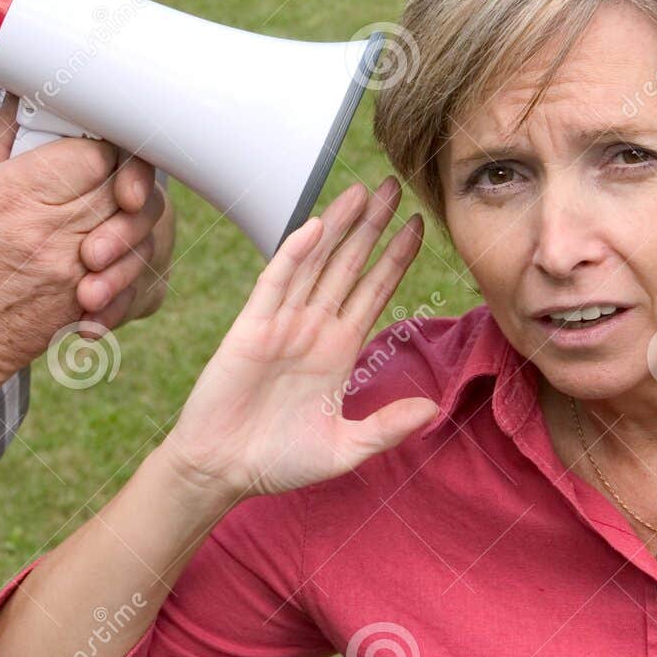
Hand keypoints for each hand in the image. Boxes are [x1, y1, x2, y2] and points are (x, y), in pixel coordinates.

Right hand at [0, 121, 169, 326]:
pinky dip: (129, 252)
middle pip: (120, 183)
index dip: (99, 141)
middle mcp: (52, 231)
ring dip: (127, 211)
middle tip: (98, 168)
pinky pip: (131, 267)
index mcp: (17, 194)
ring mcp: (75, 270)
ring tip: (108, 203)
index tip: (85, 141)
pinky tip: (108, 245)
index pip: (94, 152)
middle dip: (117, 171)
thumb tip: (25, 96)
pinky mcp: (89, 300)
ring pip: (134, 224)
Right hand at [157, 177, 438, 502]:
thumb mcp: (345, 448)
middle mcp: (314, 328)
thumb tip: (433, 409)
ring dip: (338, 227)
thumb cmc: (280, 460)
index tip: (417, 225)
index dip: (395, 258)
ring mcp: (283, 324)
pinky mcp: (251, 328)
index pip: (374, 291)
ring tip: (362, 192)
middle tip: (394, 186)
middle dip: (372, 227)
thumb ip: (387, 427)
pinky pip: (276, 282)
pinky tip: (315, 226)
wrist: (223, 470)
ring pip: (316, 263)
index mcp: (339, 349)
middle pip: (349, 265)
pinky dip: (294, 254)